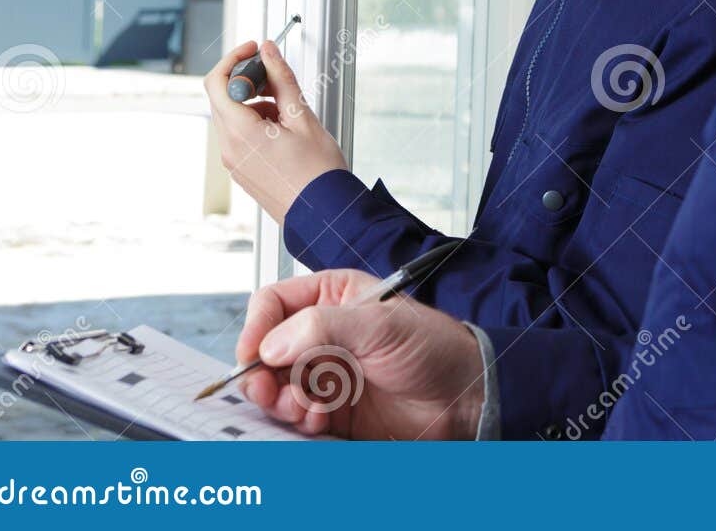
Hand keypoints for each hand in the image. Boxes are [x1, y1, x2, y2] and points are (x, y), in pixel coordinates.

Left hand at [204, 37, 347, 222]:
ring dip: (256, 103)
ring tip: (290, 113)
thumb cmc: (319, 174)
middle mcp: (229, 148)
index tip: (255, 50)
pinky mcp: (242, 170)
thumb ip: (282, 80)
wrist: (324, 215)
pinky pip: (240, 136)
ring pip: (233, 116)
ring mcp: (234, 161)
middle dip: (249, 81)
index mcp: (241, 132)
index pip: (218, 82)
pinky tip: (286, 130)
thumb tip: (269, 53)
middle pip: (224, 98)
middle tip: (277, 78)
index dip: (235, 59)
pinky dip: (258, 123)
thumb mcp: (304, 118)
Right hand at [236, 269, 485, 439]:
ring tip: (304, 405)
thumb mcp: (380, 325)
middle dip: (261, 372)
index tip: (252, 354)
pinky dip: (300, 419)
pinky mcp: (331, 408)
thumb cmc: (432, 347)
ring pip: (275, 385)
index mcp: (334, 297)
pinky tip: (322, 417)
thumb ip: (322, 327)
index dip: (257, 326)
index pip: (274, 303)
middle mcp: (323, 333)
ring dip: (280, 399)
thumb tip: (270, 345)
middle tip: (267, 389)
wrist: (463, 395)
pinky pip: (295, 414)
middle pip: (266, 349)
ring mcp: (326, 371)